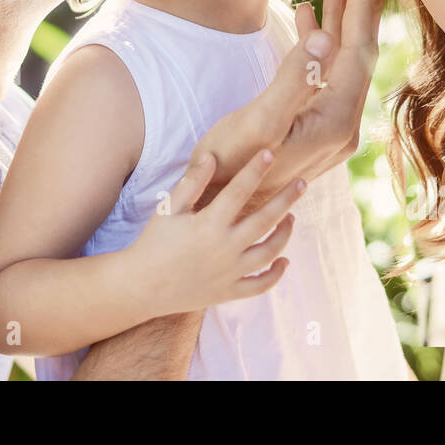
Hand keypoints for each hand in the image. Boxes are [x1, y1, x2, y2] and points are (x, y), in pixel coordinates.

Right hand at [126, 145, 307, 316]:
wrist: (142, 286)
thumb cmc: (154, 242)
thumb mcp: (169, 208)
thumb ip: (192, 182)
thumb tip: (212, 157)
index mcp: (209, 224)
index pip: (239, 190)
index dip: (255, 170)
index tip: (270, 153)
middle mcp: (225, 248)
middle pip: (266, 220)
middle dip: (286, 199)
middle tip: (302, 184)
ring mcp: (230, 272)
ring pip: (270, 252)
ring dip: (285, 234)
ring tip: (291, 218)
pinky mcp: (229, 291)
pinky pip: (261, 285)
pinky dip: (276, 274)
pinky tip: (284, 260)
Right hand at [192, 0, 386, 194]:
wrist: (220, 210)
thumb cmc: (231, 167)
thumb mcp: (260, 120)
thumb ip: (293, 78)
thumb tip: (324, 37)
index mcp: (336, 122)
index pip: (358, 55)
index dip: (362, 12)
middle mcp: (341, 128)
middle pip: (356, 59)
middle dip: (355, 14)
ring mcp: (329, 132)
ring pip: (341, 67)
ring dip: (337, 28)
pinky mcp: (312, 132)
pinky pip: (326, 79)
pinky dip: (320, 49)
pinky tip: (310, 27)